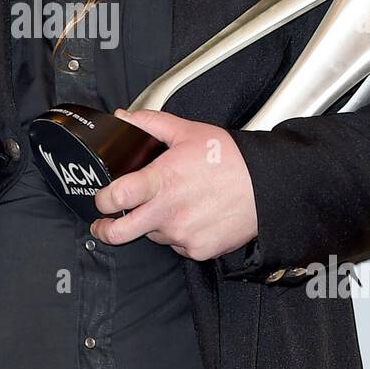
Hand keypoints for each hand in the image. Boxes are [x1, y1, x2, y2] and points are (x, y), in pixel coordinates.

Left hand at [89, 107, 257, 261]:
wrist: (268, 185)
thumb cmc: (230, 158)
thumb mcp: (187, 132)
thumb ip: (149, 124)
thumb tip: (123, 118)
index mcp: (161, 181)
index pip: (115, 197)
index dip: (101, 200)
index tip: (101, 199)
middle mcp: (169, 212)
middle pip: (120, 232)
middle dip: (106, 230)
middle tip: (104, 224)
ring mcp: (184, 234)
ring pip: (154, 235)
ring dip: (155, 225)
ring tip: (175, 205)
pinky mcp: (200, 250)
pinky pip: (179, 246)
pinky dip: (181, 235)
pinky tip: (194, 216)